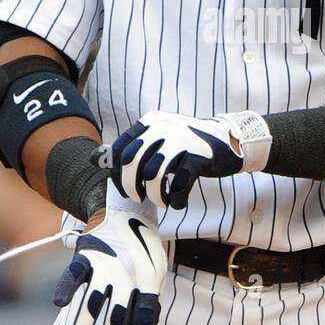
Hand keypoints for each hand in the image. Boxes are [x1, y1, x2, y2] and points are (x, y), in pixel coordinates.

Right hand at [52, 204, 166, 324]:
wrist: (127, 209)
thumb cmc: (141, 252)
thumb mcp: (153, 278)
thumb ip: (146, 311)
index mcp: (149, 281)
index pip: (143, 318)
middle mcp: (129, 275)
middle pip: (118, 316)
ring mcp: (107, 264)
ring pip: (93, 301)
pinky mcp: (87, 253)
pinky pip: (74, 272)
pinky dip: (66, 286)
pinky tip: (59, 304)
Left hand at [101, 110, 269, 209]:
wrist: (230, 140)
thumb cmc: (189, 144)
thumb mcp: (159, 139)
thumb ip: (130, 148)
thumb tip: (94, 159)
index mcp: (151, 121)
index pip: (121, 148)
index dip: (117, 173)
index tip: (124, 189)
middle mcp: (164, 127)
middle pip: (133, 163)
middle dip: (132, 187)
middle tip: (140, 198)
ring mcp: (182, 140)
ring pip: (154, 176)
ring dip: (156, 196)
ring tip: (162, 201)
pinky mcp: (199, 156)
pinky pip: (180, 185)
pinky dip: (177, 200)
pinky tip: (178, 203)